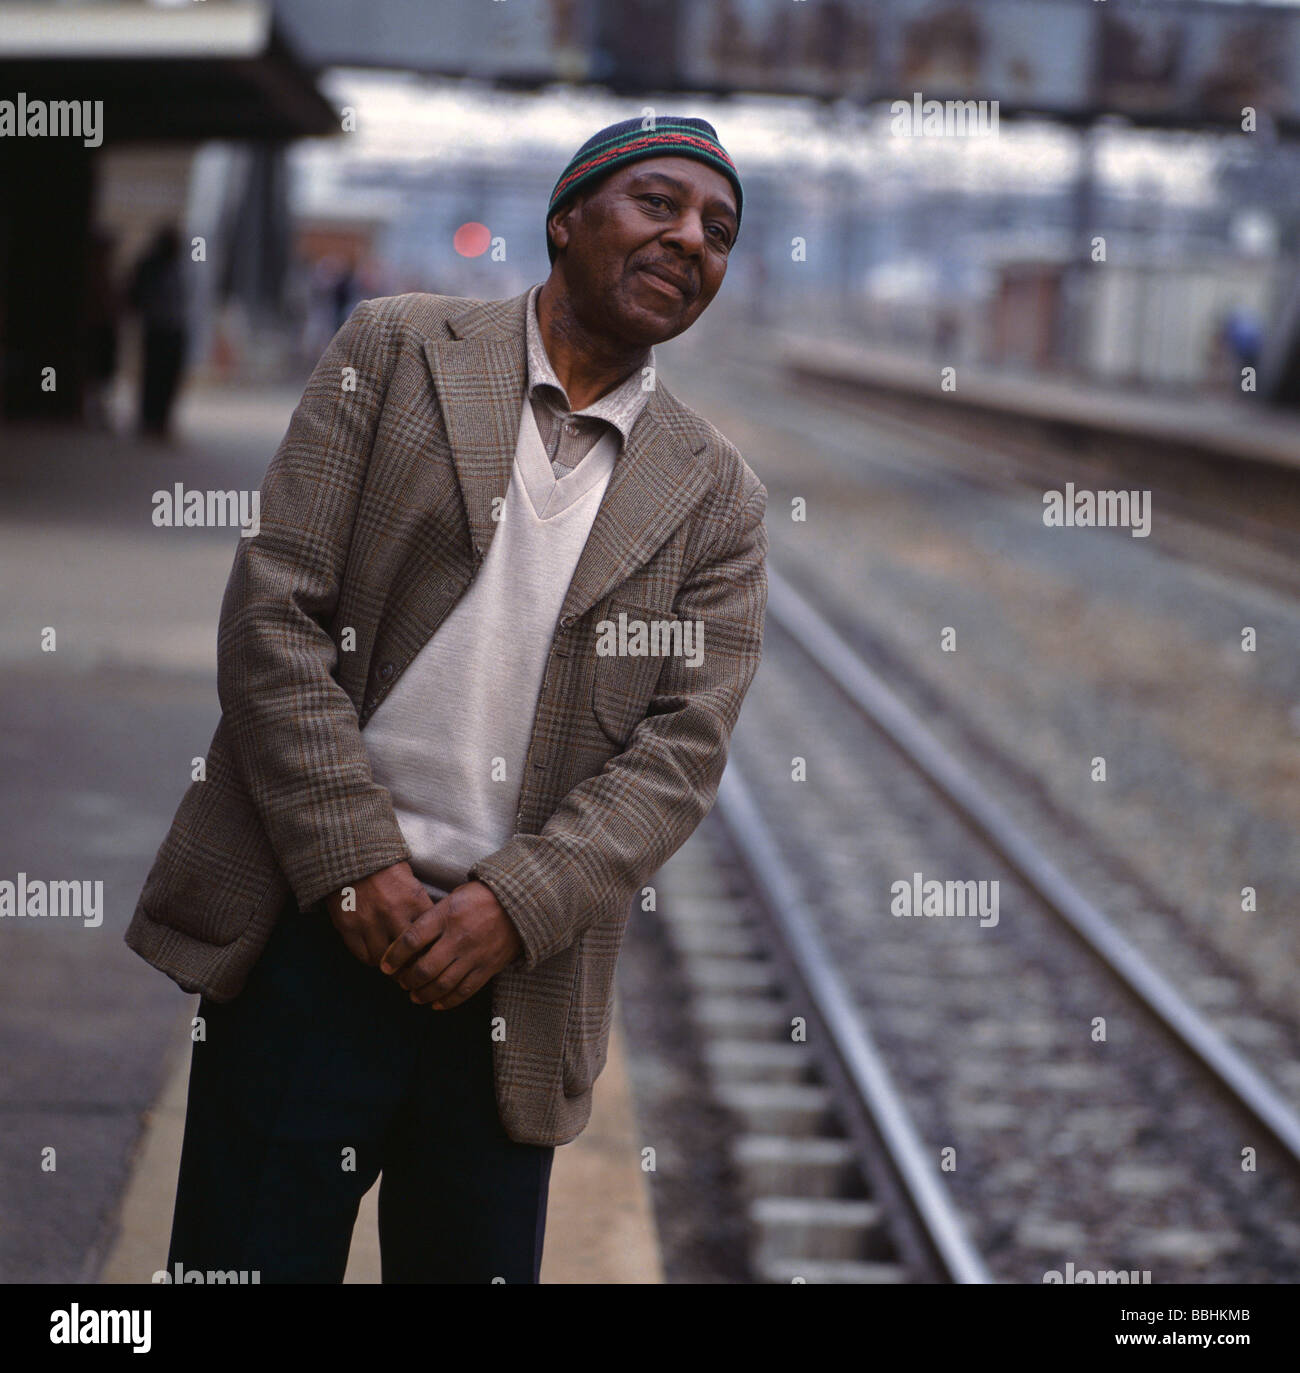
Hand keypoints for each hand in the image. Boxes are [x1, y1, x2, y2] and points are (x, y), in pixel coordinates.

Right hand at [326, 861, 434, 966]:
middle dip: (413, 965)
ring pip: (385, 959)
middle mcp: (393, 913)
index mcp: (414, 900)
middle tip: (414, 971)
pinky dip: (371, 958)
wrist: (352, 855)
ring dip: (390, 965)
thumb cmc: (387, 869)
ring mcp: (369, 921)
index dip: (432, 951)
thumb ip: (422, 908)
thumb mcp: (412, 882)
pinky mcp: (349, 927)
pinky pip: (363, 955)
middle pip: (409, 954)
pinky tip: (376, 954)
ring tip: (395, 965)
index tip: (432, 958)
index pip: (430, 936)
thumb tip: (435, 934)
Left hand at [379, 880, 523, 1009]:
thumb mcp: (453, 898)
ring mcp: (474, 955)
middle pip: (424, 968)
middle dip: (408, 980)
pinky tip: (437, 1004)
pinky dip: (448, 1001)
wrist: (520, 903)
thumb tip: (408, 940)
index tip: (384, 966)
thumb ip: (432, 918)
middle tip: (401, 982)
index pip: (411, 940)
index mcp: (447, 915)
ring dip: (424, 994)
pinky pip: (464, 991)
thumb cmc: (481, 897)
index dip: (393, 956)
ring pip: (442, 984)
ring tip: (415, 996)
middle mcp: (458, 937)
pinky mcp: (488, 967)